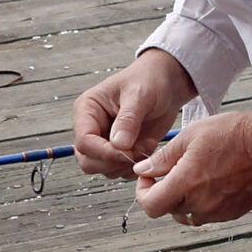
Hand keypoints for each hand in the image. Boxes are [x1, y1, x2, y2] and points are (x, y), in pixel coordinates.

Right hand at [71, 50, 193, 177]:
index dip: (104, 152)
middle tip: (137, 152)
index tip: (128, 152)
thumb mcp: (139, 95)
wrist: (166, 84)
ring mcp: (104, 142)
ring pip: (104, 169)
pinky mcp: (119, 151)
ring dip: (126, 165)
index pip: (84, 141)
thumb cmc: (149, 80)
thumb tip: (119, 144)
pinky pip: (120, 170)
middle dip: (113, 162)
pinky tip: (147, 150)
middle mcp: (91, 128)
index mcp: (87, 110)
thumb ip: (128, 120)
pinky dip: (134, 167)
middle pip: (88, 161)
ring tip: (145, 147)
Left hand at [131, 110, 251, 226]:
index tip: (149, 177)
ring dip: (182, 200)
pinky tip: (210, 182)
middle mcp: (201, 203)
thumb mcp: (192, 135)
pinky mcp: (232, 214)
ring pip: (187, 215)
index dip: (143, 192)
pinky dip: (202, 203)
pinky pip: (207, 215)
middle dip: (163, 192)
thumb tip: (143, 170)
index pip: (151, 205)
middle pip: (167, 210)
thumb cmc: (236, 134)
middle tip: (172, 170)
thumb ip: (164, 157)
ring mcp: (218, 212)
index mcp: (187, 182)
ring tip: (192, 176)